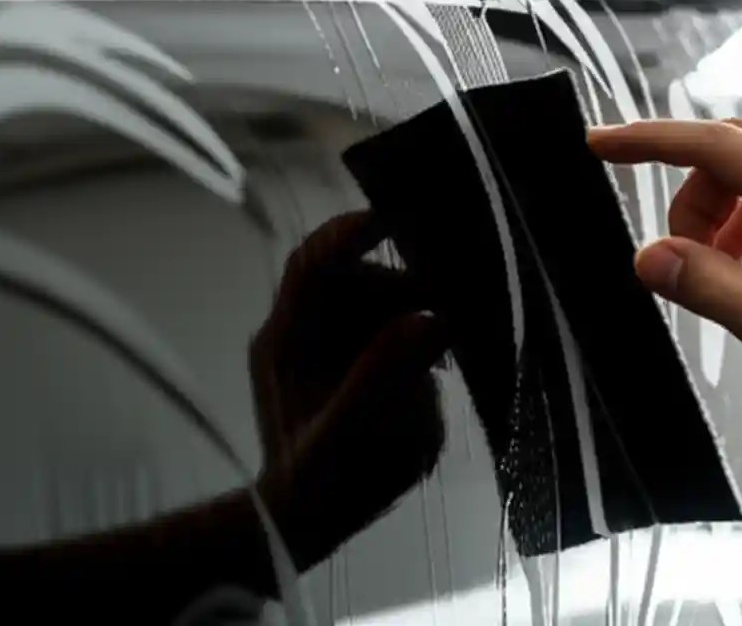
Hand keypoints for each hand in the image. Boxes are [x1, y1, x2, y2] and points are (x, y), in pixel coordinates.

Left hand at [249, 212, 448, 567]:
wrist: (308, 522)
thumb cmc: (318, 486)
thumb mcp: (348, 436)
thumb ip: (382, 377)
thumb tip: (432, 318)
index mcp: (288, 340)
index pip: (312, 263)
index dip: (349, 232)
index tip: (398, 219)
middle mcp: (302, 331)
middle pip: (355, 277)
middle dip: (404, 286)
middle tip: (453, 309)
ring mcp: (326, 344)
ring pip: (376, 299)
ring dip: (415, 312)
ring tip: (446, 351)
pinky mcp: (352, 358)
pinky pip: (387, 325)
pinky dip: (416, 336)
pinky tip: (434, 368)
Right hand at [590, 119, 741, 421]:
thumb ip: (708, 286)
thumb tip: (648, 257)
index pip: (716, 145)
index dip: (650, 141)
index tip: (600, 144)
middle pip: (728, 153)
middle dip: (686, 196)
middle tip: (670, 254)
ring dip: (712, 216)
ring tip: (713, 274)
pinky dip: (737, 227)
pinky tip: (739, 271)